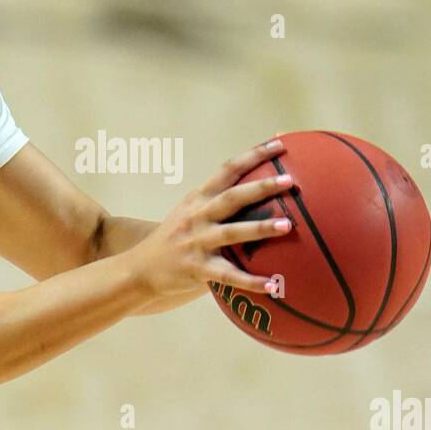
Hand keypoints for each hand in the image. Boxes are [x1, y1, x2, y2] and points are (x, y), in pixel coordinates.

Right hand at [127, 138, 294, 298]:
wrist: (140, 268)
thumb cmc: (176, 238)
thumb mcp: (191, 211)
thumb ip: (218, 201)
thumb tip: (260, 189)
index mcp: (200, 198)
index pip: (228, 169)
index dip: (254, 155)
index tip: (280, 143)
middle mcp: (198, 216)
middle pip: (232, 197)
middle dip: (261, 187)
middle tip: (290, 181)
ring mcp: (197, 242)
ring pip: (232, 233)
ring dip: (260, 228)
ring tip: (287, 226)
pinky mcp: (197, 269)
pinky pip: (227, 275)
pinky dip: (250, 281)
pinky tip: (273, 286)